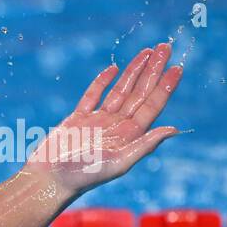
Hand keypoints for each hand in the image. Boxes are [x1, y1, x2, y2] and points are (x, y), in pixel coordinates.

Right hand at [23, 42, 182, 197]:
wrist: (49, 180)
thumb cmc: (82, 176)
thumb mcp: (118, 162)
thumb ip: (145, 145)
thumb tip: (174, 129)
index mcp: (129, 136)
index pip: (152, 105)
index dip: (165, 86)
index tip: (177, 66)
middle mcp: (116, 127)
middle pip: (140, 93)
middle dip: (153, 69)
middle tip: (165, 46)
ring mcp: (97, 121)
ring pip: (120, 90)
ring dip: (133, 70)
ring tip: (147, 51)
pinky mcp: (76, 119)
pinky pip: (92, 95)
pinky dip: (101, 81)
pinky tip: (113, 68)